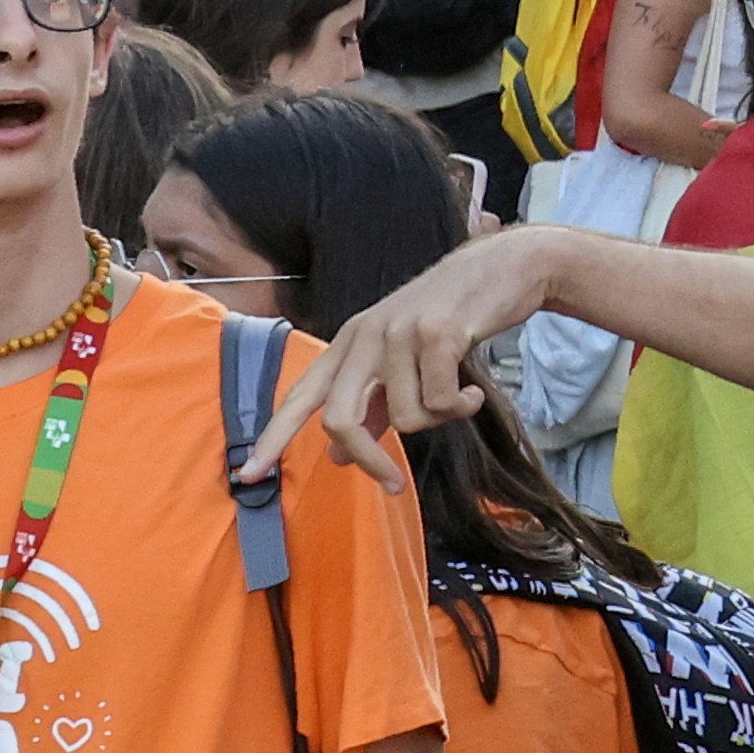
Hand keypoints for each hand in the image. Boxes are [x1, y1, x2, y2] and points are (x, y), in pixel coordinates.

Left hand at [297, 225, 578, 478]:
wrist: (506, 267)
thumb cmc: (455, 316)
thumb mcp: (403, 358)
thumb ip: (370, 406)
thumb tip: (337, 455)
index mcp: (349, 343)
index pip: (300, 396)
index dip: (271, 438)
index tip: (247, 477)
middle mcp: (364, 336)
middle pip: (340, 419)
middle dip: (369, 459)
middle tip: (393, 484)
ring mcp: (397, 333)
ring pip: (405, 418)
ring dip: (438, 418)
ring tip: (458, 395)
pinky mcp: (436, 334)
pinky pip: (441, 403)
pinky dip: (462, 406)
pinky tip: (475, 391)